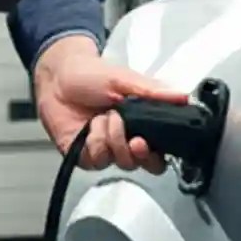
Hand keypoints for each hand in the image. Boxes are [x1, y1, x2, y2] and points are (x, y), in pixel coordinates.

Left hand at [36, 36, 189, 173]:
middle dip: (137, 152)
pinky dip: (94, 143)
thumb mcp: (126, 79)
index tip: (148, 141)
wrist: (58, 76)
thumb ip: (154, 91)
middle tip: (132, 137)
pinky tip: (89, 127)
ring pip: (120, 162)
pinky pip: (97, 161)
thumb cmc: (91, 75)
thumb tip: (183, 96)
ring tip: (103, 118)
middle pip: (143, 164)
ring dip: (113, 139)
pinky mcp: (85, 155)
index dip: (157, 153)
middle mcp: (126, 140)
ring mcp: (106, 149)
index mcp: (142, 125)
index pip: (160, 152)